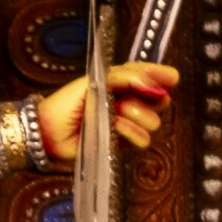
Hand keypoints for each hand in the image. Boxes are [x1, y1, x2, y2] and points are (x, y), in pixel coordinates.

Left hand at [37, 57, 187, 165]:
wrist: (49, 131)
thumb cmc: (67, 103)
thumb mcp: (96, 81)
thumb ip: (127, 78)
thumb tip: (157, 87)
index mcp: (121, 84)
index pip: (150, 76)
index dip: (162, 76)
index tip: (172, 77)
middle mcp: (129, 103)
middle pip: (160, 100)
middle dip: (149, 98)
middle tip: (131, 96)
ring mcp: (128, 125)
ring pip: (154, 121)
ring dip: (136, 116)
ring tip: (116, 115)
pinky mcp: (123, 145)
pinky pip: (144, 139)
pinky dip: (131, 133)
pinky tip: (116, 129)